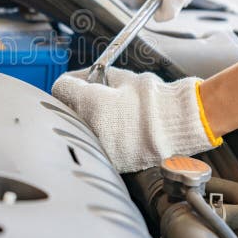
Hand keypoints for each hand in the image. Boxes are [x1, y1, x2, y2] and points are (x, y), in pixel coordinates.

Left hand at [52, 67, 221, 172]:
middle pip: (67, 109)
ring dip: (89, 119)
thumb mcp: (121, 77)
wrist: (177, 124)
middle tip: (95, 95)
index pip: (61, 87)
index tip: (82, 79)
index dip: (72, 80)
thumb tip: (88, 77)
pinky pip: (97, 145)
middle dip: (78, 100)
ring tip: (111, 113)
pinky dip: (102, 136)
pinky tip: (118, 129)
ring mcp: (99, 146)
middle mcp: (88, 127)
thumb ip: (98, 77)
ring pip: (80, 129)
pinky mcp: (111, 161)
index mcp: (87, 102)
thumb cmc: (153, 98)